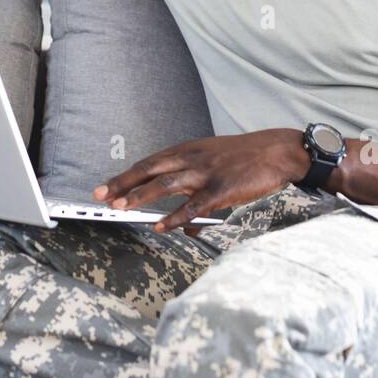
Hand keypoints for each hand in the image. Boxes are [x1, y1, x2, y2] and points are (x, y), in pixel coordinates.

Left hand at [93, 129, 309, 233]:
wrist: (277, 152)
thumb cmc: (246, 159)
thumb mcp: (216, 168)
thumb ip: (197, 195)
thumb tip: (189, 227)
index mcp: (187, 150)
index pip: (148, 163)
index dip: (125, 176)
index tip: (104, 186)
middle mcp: (191, 158)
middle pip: (149, 169)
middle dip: (122, 183)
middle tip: (100, 196)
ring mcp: (205, 173)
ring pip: (165, 184)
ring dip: (140, 196)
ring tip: (120, 208)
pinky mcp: (221, 189)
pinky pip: (193, 206)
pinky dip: (175, 217)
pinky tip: (161, 226)